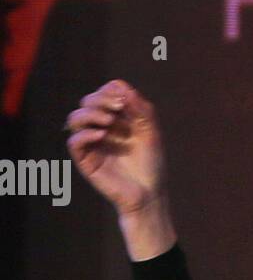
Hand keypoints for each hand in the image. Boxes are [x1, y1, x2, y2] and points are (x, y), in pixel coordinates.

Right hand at [64, 79, 165, 216]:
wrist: (149, 192)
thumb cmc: (151, 163)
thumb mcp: (151, 132)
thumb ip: (141, 109)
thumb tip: (122, 87)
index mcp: (115, 119)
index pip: (102, 93)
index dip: (110, 91)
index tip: (125, 100)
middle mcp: (100, 128)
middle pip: (86, 102)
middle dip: (101, 100)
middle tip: (119, 108)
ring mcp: (92, 144)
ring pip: (75, 119)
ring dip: (91, 114)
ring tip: (109, 121)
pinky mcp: (86, 160)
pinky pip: (74, 142)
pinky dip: (85, 135)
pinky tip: (102, 136)